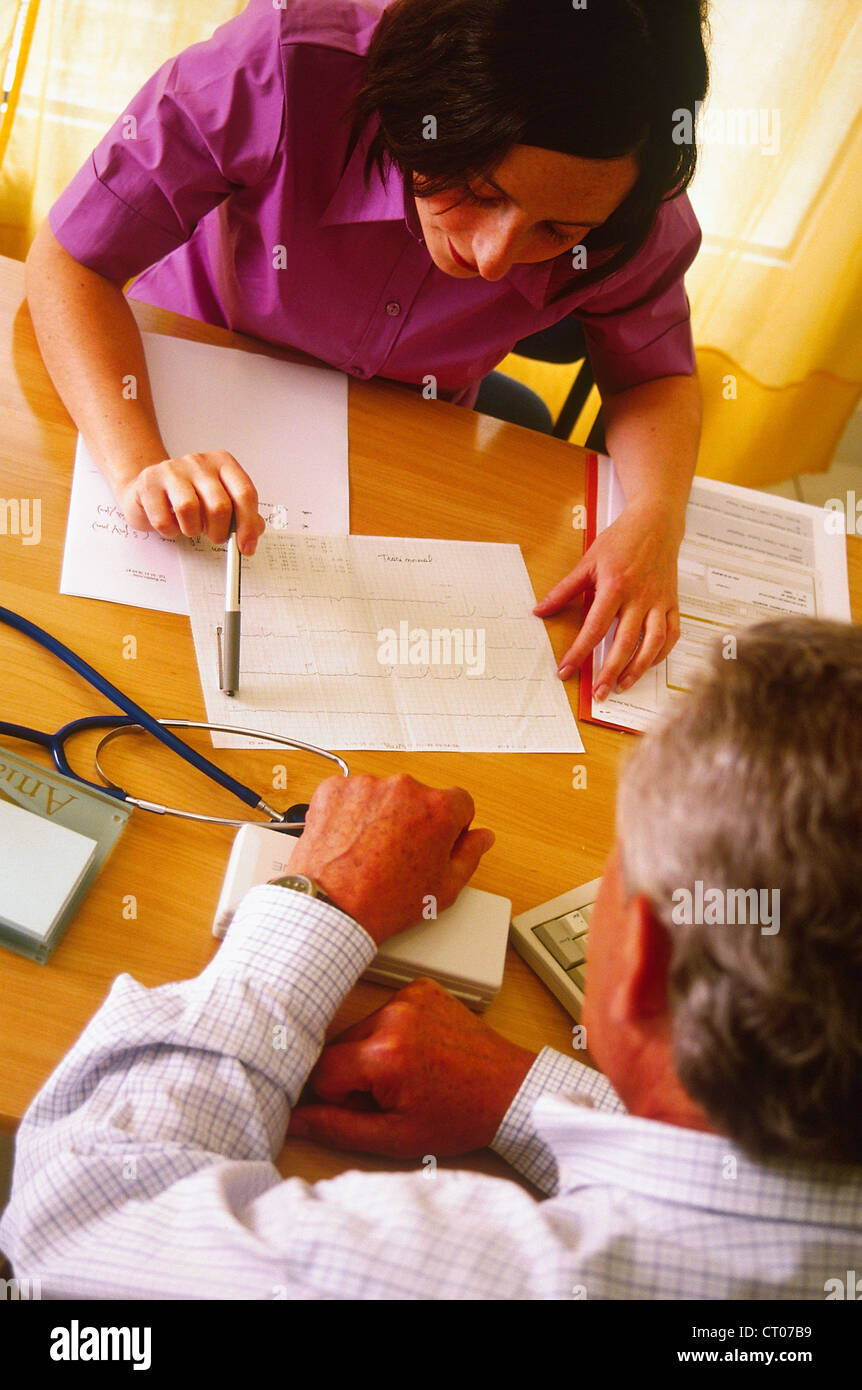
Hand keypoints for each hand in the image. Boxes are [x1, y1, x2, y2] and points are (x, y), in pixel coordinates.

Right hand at [117, 450, 265, 554]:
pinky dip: (169, 531)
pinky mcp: (149, 483)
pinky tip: (171, 524)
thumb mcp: (220, 500)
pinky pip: (163, 519)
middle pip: (219, 505)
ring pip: (189, 509)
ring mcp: (172, 469)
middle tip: (216, 537)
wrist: (149, 487)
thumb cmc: (189, 495)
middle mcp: (199, 462)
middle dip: (219, 532)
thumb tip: (254, 533)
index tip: (246, 547)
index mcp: (223, 463)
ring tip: (190, 527)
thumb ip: (242, 515)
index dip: (248, 524)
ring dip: (192, 530)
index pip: (245, 493)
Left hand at [289, 772, 494, 943]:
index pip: (460, 802)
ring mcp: (367, 786)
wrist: (330, 908)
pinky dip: (350, 812)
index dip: (451, 825)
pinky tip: (349, 840)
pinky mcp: (334, 789)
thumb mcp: (444, 888)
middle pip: (420, 798)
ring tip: (369, 851)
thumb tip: (482, 837)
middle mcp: (405, 788)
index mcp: (439, 809)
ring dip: (381, 815)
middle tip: (398, 854)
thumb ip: (470, 854)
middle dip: (414, 820)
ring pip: (384, 795)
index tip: (435, 842)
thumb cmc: (386, 902)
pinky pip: (350, 795)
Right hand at [289, 978, 535, 1156]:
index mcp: (384, 1054)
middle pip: (337, 1047)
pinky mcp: (421, 988)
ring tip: (407, 1075)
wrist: (511, 1091)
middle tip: (390, 1095)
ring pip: (359, 1029)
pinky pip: (385, 1012)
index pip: (321, 1072)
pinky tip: (417, 1052)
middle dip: (353, 1075)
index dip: (336, 1098)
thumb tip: (293, 1120)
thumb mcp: (396, 1138)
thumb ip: (337, 1128)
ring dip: (370, 1054)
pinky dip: (391, 1033)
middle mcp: (394, 1016)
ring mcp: (409, 996)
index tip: (366, 1108)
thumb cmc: (461, 1117)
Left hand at [534, 499, 683, 698]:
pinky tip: (648, 665)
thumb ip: (564, 589)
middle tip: (599, 692)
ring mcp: (659, 601)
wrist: (657, 521)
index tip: (565, 670)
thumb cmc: (622, 539)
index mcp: (615, 585)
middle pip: (624, 642)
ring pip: (652, 642)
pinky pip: (671, 634)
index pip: (594, 628)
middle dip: (610, 671)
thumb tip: (540, 610)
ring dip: (638, 668)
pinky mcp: (673, 603)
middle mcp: (639, 596)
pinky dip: (661, 653)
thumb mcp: (589, 561)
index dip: (579, 652)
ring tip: (623, 685)